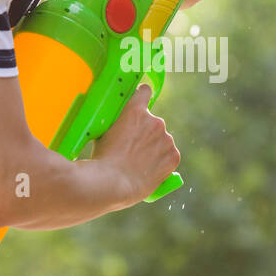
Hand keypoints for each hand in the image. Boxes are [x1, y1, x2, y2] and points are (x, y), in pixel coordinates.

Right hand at [91, 82, 180, 205]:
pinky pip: (170, 155)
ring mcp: (166, 139)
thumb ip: (117, 122)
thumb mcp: (103, 131)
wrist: (112, 183)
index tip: (141, 103)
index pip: (145, 92)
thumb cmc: (102, 159)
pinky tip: (149, 170)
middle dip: (145, 133)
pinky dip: (162, 161)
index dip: (142, 97)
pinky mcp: (173, 156)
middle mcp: (155, 121)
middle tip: (133, 149)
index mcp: (135, 111)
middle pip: (153, 123)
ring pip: (162, 140)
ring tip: (139, 163)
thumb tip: (119, 122)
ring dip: (154, 147)